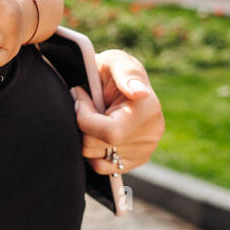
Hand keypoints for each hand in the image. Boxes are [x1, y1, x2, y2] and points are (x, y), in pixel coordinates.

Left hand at [71, 49, 164, 174]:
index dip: (84, 117)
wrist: (115, 85)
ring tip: (92, 116)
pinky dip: (92, 152)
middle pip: (96, 146)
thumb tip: (139, 94)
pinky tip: (95, 133)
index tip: (78, 95)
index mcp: (149, 109)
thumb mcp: (116, 62)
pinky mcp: (135, 161)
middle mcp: (151, 133)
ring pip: (94, 157)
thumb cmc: (112, 70)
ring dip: (84, 136)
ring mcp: (144, 150)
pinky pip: (101, 168)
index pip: (110, 132)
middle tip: (83, 103)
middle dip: (81, 125)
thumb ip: (126, 74)